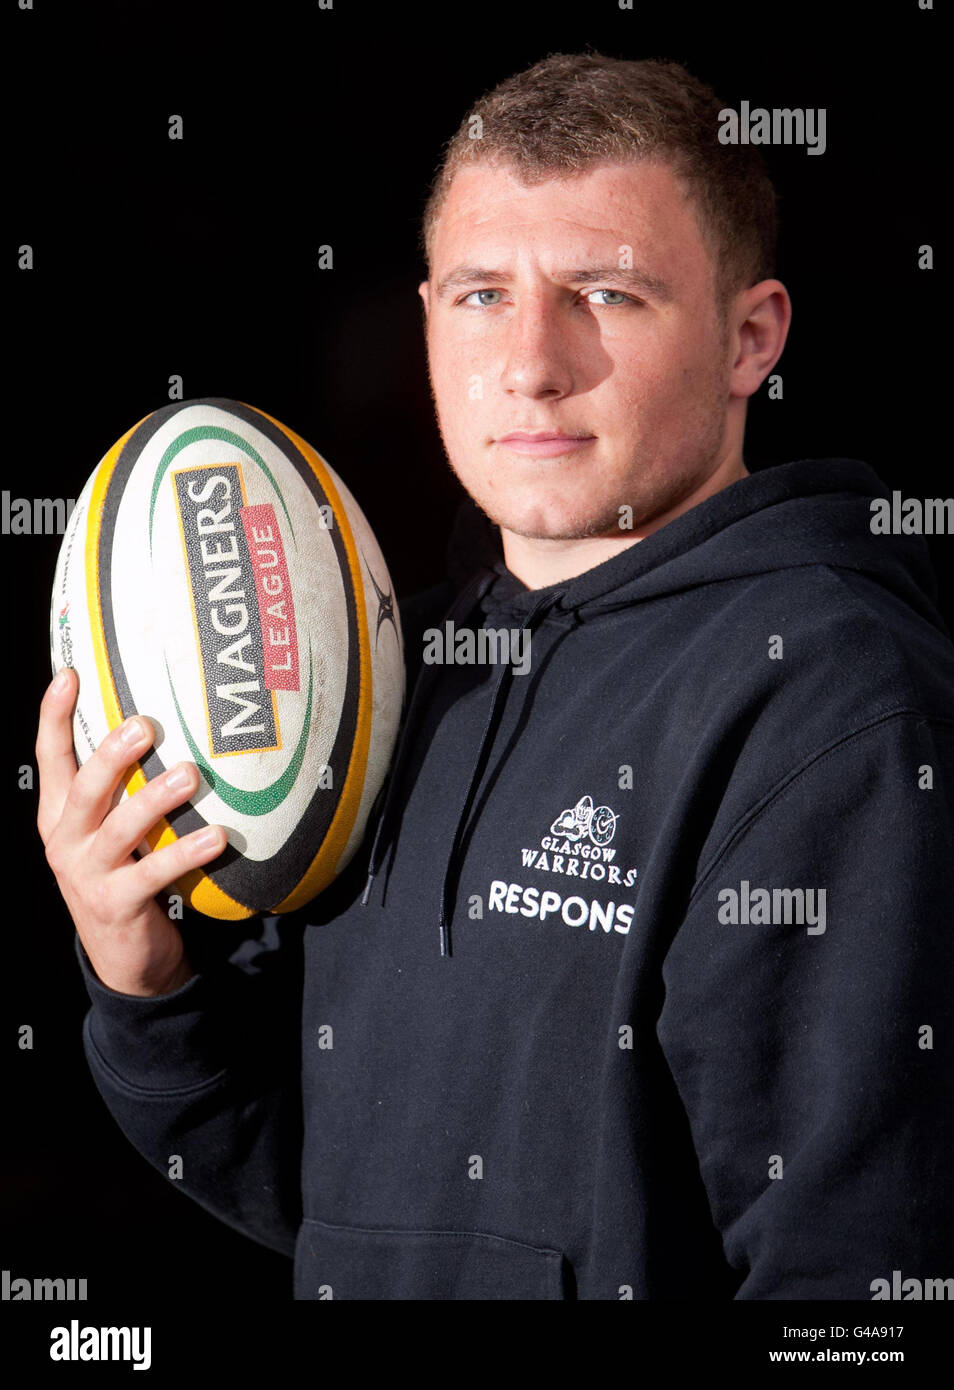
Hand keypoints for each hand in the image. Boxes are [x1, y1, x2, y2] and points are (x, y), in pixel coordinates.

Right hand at [36, 667, 226, 995]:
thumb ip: (123, 788)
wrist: (123, 957)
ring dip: (153, 799)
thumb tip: (165, 724)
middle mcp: (66, 840)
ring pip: (119, 829)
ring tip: (188, 776)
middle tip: (144, 724)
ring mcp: (88, 874)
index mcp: (60, 815)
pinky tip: (218, 836)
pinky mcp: (117, 905)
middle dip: (111, 755)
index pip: (51, 758)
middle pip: (84, 790)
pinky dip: (186, 853)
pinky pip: (153, 873)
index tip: (71, 674)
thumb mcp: (112, 830)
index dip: (55, 716)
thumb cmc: (125, 874)